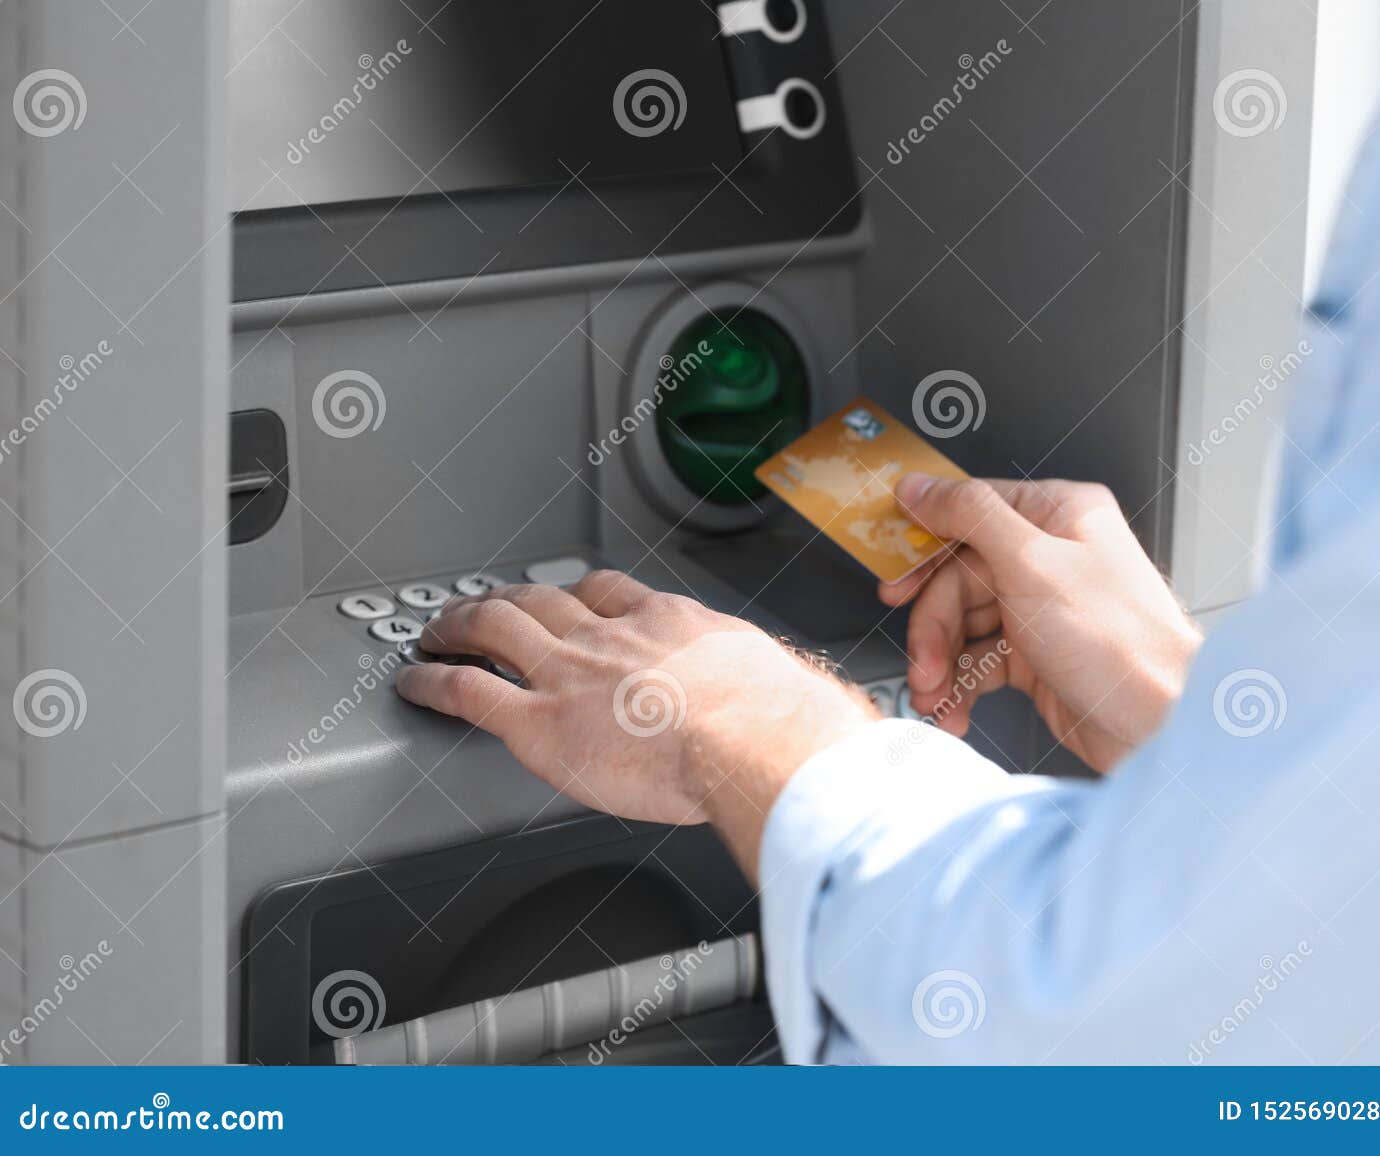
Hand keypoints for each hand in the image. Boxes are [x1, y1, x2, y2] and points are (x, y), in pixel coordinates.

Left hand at [394, 572, 877, 875]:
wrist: (757, 739)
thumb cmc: (785, 722)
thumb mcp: (797, 691)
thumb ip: (795, 697)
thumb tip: (833, 718)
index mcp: (673, 625)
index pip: (614, 593)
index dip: (583, 593)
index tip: (573, 595)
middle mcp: (614, 636)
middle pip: (544, 599)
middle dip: (510, 598)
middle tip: (488, 602)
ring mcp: (570, 673)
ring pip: (495, 629)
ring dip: (459, 623)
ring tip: (437, 626)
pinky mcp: (538, 722)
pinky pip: (468, 691)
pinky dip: (432, 679)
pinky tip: (412, 679)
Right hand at [880, 475, 1201, 772]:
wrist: (1156, 725)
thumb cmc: (1119, 642)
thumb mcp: (1032, 563)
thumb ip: (969, 516)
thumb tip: (921, 486)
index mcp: (1057, 516)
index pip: (970, 512)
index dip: (926, 547)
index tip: (893, 575)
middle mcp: (1049, 557)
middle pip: (958, 576)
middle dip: (932, 625)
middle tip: (923, 660)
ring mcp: (1041, 607)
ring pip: (962, 622)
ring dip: (940, 662)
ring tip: (936, 694)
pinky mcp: (1036, 655)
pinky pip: (977, 660)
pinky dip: (959, 685)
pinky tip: (953, 707)